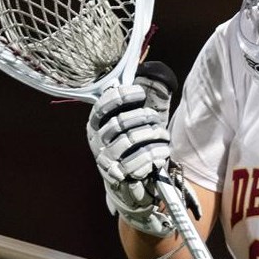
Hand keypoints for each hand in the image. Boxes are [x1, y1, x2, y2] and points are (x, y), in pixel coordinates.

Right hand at [87, 82, 172, 235]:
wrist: (126, 185)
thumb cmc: (130, 148)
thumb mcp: (128, 125)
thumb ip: (131, 105)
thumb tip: (144, 73)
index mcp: (96, 124)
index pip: (103, 106)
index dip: (122, 97)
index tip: (139, 93)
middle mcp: (97, 140)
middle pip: (120, 123)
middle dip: (142, 117)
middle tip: (154, 117)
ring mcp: (105, 158)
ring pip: (130, 141)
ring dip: (151, 135)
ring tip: (163, 136)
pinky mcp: (117, 175)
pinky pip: (136, 163)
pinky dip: (153, 155)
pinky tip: (162, 152)